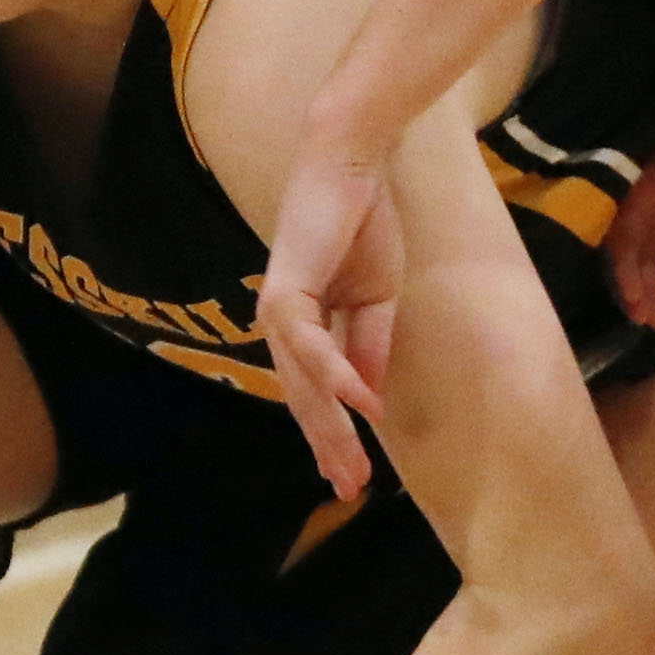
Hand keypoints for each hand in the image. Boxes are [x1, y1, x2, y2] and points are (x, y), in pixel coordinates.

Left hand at [255, 137, 401, 498]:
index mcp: (302, 326)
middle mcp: (282, 324)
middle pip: (304, 400)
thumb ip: (368, 347)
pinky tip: (363, 406)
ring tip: (354, 469)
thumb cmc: (362, 222)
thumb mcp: (376, 299)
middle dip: (328, 448)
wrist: (353, 165)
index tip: (354, 477)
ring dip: (331, 429)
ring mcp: (279, 309)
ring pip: (303, 385)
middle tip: (349, 490)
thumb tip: (368, 399)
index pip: (313, 394)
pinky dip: (338, 377)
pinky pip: (313, 346)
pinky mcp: (286, 291)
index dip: (334, 436)